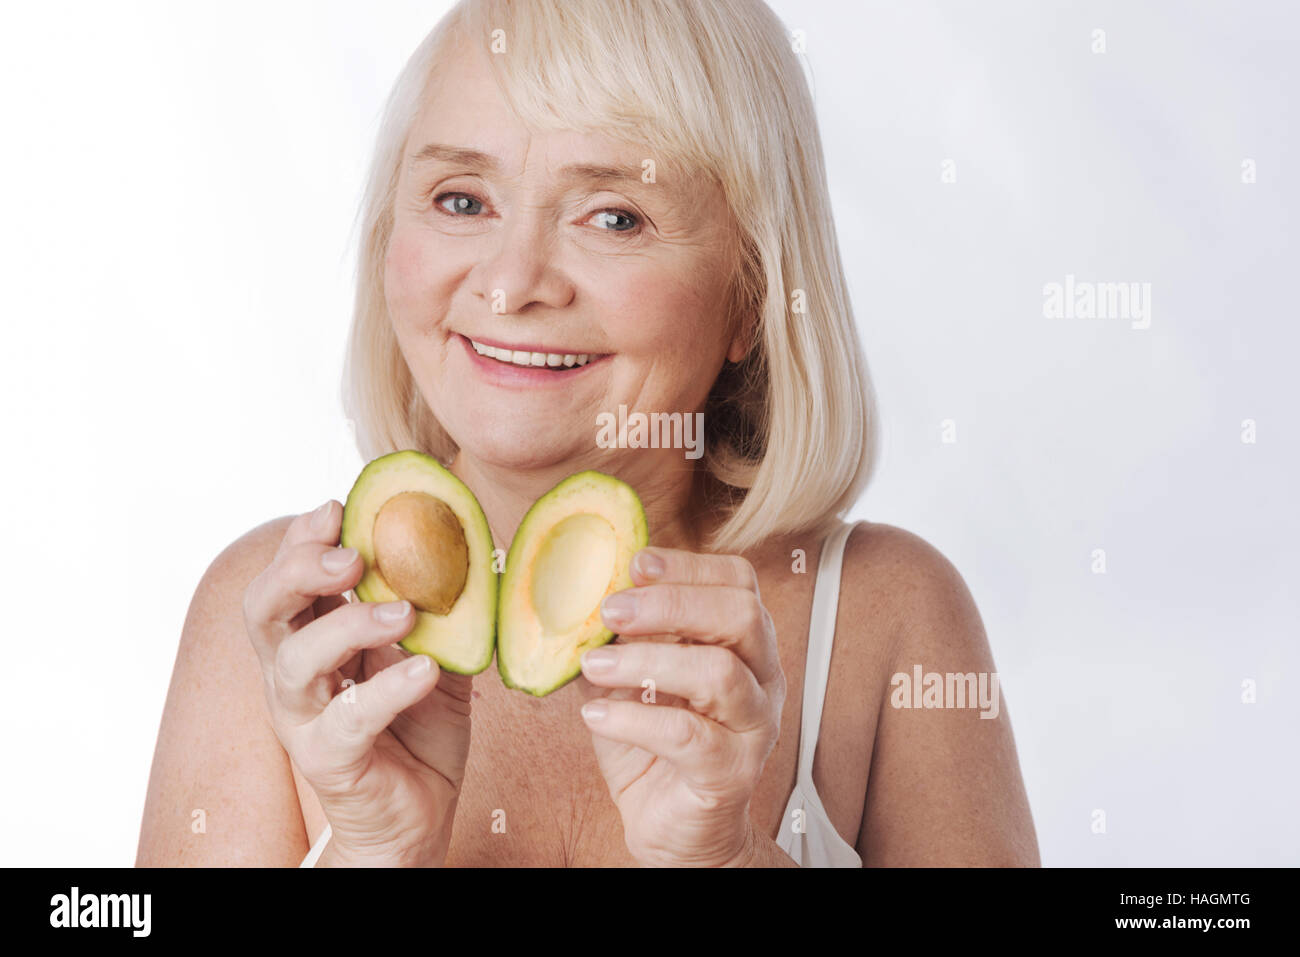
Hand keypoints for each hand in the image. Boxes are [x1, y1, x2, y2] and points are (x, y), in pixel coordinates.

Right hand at [242, 500, 472, 865]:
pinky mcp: (328, 760)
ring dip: (349, 624)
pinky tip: (426, 670)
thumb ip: (438, 609)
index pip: (287, 575)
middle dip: (299, 568)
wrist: (418, 816)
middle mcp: (293, 673)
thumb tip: (465, 548)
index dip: (302, 537)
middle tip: (352, 555)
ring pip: (295, 659)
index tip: (338, 506)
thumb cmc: (418, 728)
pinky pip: (348, 719)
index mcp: (312, 637)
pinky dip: (387, 689)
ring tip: (405, 613)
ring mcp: (303, 718)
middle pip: (264, 607)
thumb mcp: (430, 652)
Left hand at [577, 546, 785, 866]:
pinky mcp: (731, 774)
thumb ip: (619, 637)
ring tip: (596, 664)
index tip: (636, 563)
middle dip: (672, 603)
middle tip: (611, 608)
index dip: (690, 565)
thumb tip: (574, 595)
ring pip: (719, 673)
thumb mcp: (633, 679)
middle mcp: (762, 679)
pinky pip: (689, 736)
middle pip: (741, 615)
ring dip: (648, 659)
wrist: (675, 831)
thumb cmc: (655, 746)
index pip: (739, 582)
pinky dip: (636, 719)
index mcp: (744, 644)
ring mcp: (753, 727)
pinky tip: (596, 714)